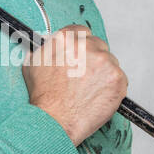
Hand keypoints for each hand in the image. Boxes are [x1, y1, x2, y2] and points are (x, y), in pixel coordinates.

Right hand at [22, 24, 127, 145]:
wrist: (55, 121)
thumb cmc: (44, 98)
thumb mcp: (33, 65)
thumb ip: (45, 50)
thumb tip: (49, 46)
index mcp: (66, 39)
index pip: (83, 32)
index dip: (82, 45)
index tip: (82, 55)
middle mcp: (87, 47)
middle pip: (99, 46)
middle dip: (94, 60)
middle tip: (86, 77)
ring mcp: (105, 62)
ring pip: (110, 63)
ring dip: (103, 73)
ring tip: (90, 90)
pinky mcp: (117, 78)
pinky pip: (120, 79)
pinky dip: (112, 88)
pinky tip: (99, 97)